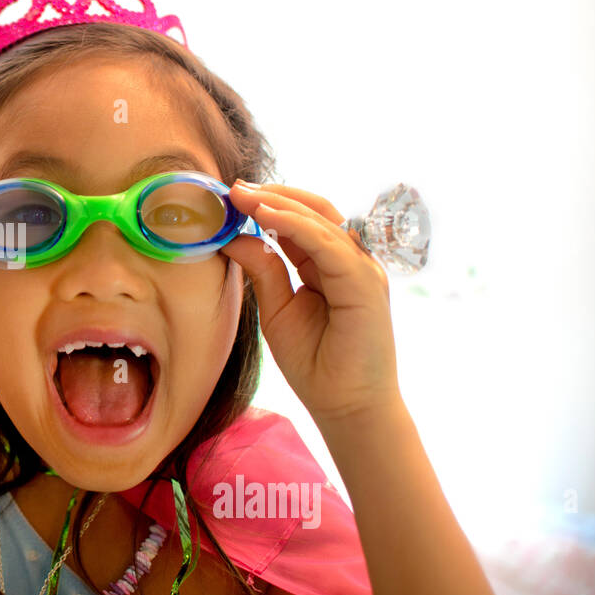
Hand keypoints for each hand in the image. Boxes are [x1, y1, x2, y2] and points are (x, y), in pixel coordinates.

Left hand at [218, 181, 400, 423]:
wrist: (345, 406)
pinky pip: (328, 244)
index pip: (301, 222)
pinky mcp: (364, 283)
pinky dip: (295, 226)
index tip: (230, 197)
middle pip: (315, 211)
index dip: (267, 205)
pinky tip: (266, 216)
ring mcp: (361, 269)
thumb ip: (263, 271)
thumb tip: (234, 237)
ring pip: (322, 220)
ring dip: (280, 203)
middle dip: (272, 195)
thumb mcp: (277, 309)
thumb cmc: (315, 363)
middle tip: (233, 187)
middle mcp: (350, 261)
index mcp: (329, 266)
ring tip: (243, 195)